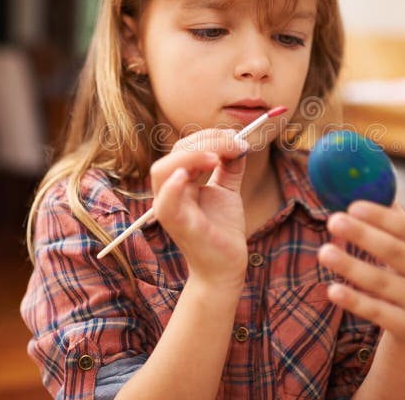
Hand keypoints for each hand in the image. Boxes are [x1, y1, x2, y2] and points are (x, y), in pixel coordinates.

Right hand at [150, 129, 249, 287]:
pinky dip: (172, 187)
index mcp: (179, 182)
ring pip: (164, 171)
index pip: (185, 148)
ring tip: (218, 157)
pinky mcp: (179, 225)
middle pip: (175, 154)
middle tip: (236, 144)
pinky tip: (187, 175)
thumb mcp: (228, 190)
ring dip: (192, 156)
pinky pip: (166, 204)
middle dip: (206, 142)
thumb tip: (240, 142)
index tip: (238, 138)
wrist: (226, 266)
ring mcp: (170, 209)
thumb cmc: (222, 230)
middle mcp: (169, 193)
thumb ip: (230, 166)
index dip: (210, 137)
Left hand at [317, 201, 404, 343]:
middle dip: (362, 236)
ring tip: (323, 252)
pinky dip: (354, 300)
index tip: (352, 205)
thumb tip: (365, 183)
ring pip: (381, 282)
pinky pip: (376, 312)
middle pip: (395, 253)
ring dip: (350, 266)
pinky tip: (332, 289)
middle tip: (333, 221)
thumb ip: (393, 220)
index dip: (381, 217)